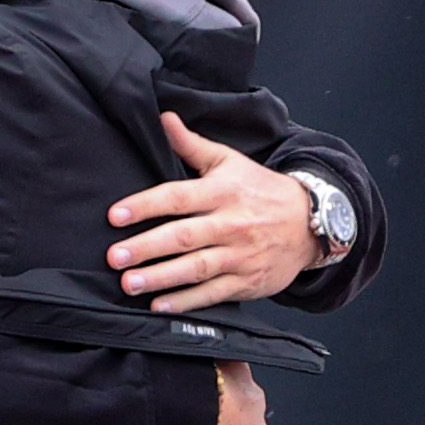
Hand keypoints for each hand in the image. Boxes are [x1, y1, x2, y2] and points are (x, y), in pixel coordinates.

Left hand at [107, 115, 319, 311]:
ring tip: (129, 284)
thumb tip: (164, 119)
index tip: (115, 215)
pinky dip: (185, 301)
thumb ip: (192, 145)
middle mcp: (230, 223)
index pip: (178, 197)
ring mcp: (239, 255)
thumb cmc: (261, 191)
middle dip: (146, 247)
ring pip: (195, 268)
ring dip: (160, 277)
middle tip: (114, 256)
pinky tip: (158, 305)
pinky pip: (212, 293)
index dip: (145, 205)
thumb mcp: (230, 162)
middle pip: (183, 236)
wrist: (310, 221)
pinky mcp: (245, 281)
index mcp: (222, 191)